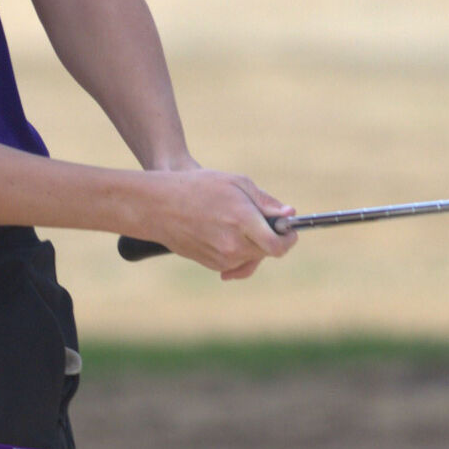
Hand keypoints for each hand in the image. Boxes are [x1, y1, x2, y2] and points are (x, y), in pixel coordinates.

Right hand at [139, 167, 295, 279]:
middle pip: (268, 252)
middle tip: (260, 220)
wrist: (159, 206)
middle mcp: (234, 244)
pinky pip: (238, 262)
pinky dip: (239, 250)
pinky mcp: (214, 265)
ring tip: (235, 221)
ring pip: (253, 258)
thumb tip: (289, 214)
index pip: (278, 245)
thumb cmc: (198, 188)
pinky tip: (225, 232)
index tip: (289, 230)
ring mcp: (223, 258)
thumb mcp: (236, 183)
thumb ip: (266, 201)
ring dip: (254, 243)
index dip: (289, 239)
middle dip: (271, 238)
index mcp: (242, 220)